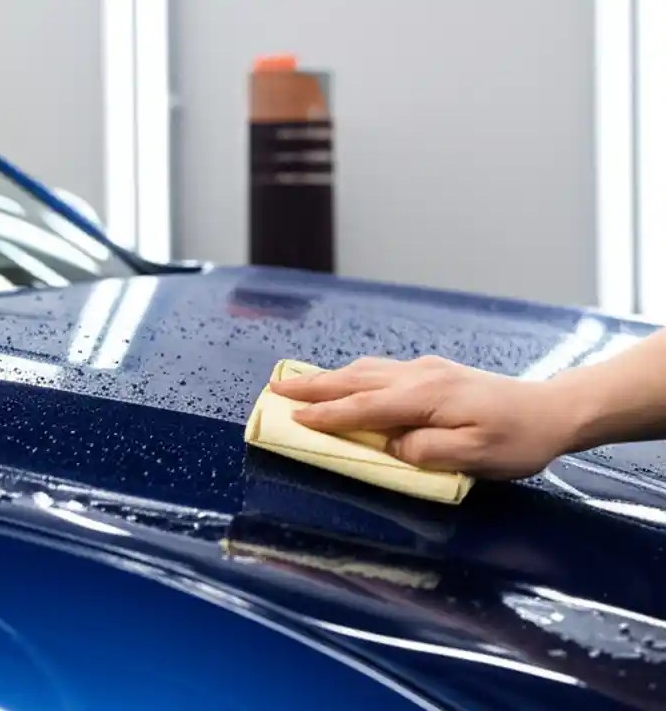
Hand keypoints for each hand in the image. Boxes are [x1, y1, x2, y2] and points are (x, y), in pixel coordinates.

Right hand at [269, 356, 575, 479]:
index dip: (324, 414)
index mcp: (424, 397)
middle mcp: (419, 376)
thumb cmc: (516, 440)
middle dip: (312, 386)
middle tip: (274, 389)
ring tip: (298, 384)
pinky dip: (352, 375)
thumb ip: (425, 452)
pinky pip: (380, 371)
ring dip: (329, 378)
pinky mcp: (434, 373)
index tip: (288, 416)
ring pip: (365, 370)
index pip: (362, 407)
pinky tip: (346, 380)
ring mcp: (426, 370)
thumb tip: (391, 446)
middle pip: (354, 380)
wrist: (553, 411)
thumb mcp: (473, 457)